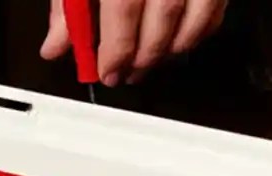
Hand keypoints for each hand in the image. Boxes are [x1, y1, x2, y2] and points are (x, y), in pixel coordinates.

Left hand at [41, 0, 227, 85]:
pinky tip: (180, 40)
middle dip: (145, 54)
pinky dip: (200, 28)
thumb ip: (68, 3)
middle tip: (127, 73)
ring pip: (195, 11)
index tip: (107, 70)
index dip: (117, 47)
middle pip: (163, 12)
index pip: (123, 6)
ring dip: (174, 47)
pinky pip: (215, 4)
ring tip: (150, 60)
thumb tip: (56, 45)